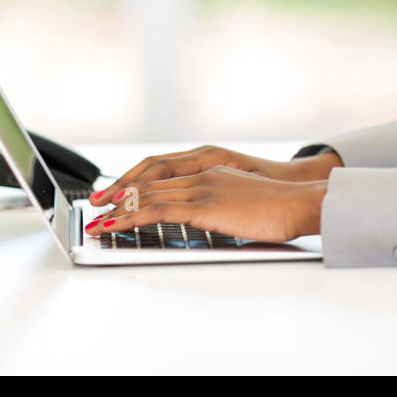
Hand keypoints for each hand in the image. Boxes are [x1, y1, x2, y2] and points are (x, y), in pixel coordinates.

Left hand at [84, 166, 327, 242]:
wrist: (300, 203)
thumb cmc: (282, 208)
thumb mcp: (246, 200)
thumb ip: (225, 204)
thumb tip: (215, 218)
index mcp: (213, 170)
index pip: (164, 173)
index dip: (136, 184)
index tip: (117, 196)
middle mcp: (203, 173)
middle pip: (149, 181)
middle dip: (118, 196)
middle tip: (96, 209)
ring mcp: (202, 187)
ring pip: (147, 194)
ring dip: (117, 209)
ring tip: (97, 222)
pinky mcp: (203, 205)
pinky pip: (156, 209)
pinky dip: (131, 217)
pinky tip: (115, 225)